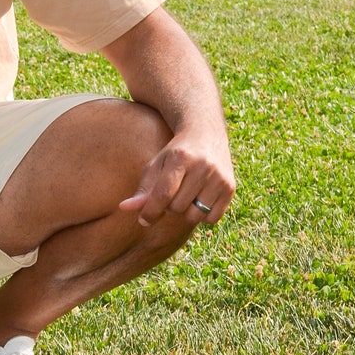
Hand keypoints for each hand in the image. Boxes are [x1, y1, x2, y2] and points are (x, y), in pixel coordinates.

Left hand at [119, 123, 235, 228]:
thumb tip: (124, 208)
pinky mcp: (230, 188)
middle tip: (172, 192)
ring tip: (185, 195)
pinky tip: (200, 198)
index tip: (144, 219)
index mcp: (180, 158)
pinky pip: (212, 218)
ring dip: (185, 212)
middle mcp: (203, 166)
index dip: (151, 211)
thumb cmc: (175, 154)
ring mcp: (219, 177)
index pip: (163, 194)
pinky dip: (202, 215)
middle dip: (169, 206)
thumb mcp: (157, 165)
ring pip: (194, 216)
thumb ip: (143, 188)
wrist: (206, 134)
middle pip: (177, 207)